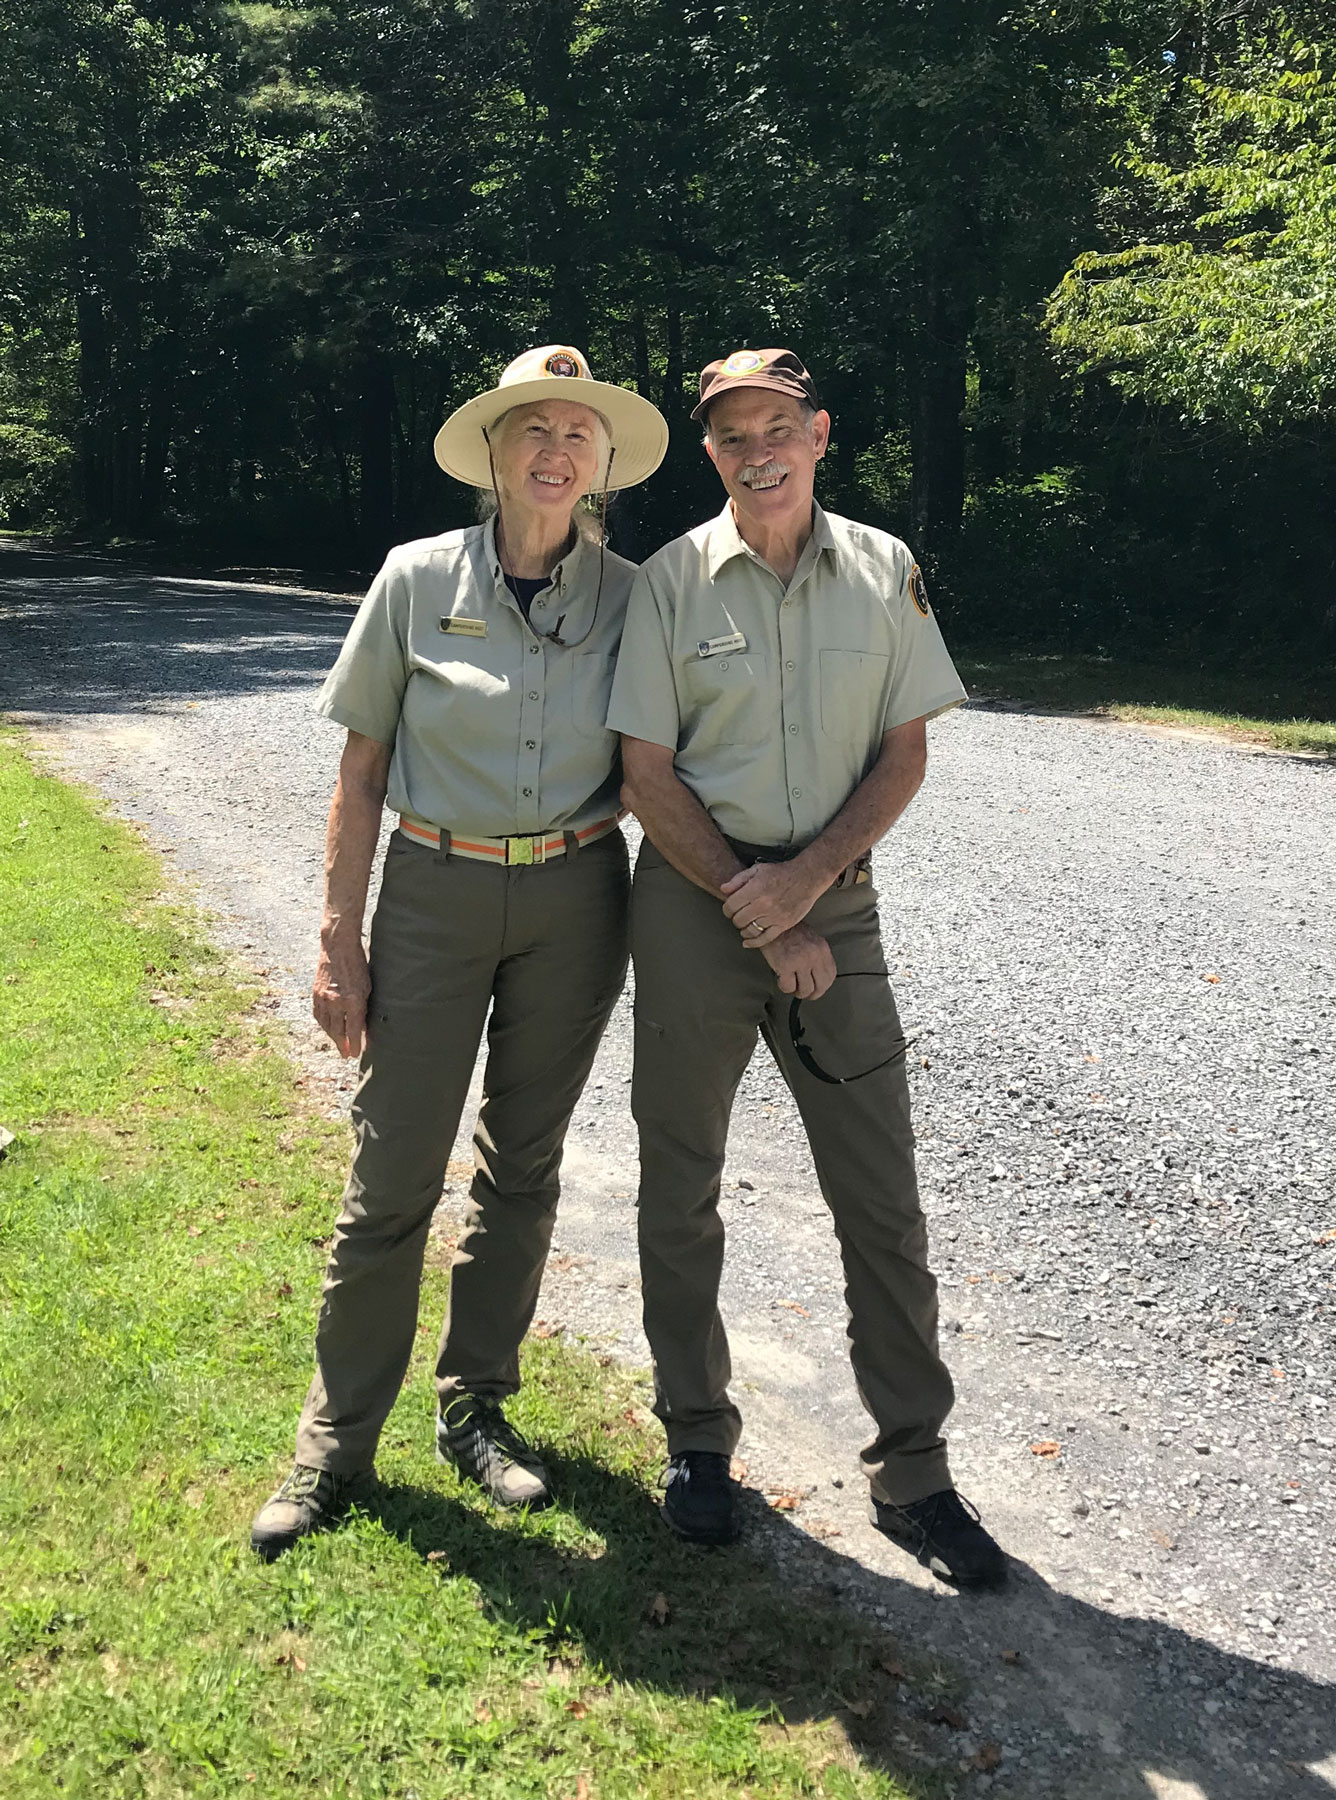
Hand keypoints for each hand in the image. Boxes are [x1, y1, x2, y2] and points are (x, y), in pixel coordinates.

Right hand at [313, 932, 370, 1058]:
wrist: (337, 946)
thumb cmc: (358, 965)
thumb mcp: (368, 988)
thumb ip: (365, 1009)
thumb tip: (365, 1028)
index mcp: (352, 1000)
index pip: (353, 1030)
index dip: (355, 1045)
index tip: (356, 1055)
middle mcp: (336, 1002)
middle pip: (338, 1031)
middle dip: (342, 1045)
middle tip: (346, 1055)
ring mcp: (323, 998)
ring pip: (326, 1025)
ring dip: (332, 1036)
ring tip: (339, 1044)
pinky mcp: (315, 994)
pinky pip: (318, 1015)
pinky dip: (323, 1024)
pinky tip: (328, 1028)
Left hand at [721, 859, 824, 947]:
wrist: (806, 878)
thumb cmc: (781, 873)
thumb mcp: (757, 869)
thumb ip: (738, 880)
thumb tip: (723, 890)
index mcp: (754, 890)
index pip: (730, 906)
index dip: (727, 908)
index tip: (730, 908)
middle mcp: (763, 905)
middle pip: (738, 920)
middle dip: (735, 918)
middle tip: (739, 914)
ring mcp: (773, 917)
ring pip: (750, 930)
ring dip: (743, 929)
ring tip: (745, 924)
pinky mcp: (783, 925)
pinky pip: (765, 939)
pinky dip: (753, 943)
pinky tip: (746, 942)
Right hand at [761, 924, 836, 998]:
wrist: (769, 921)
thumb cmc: (787, 931)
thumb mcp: (809, 940)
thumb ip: (816, 956)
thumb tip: (816, 976)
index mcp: (822, 948)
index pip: (831, 974)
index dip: (823, 986)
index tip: (816, 989)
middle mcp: (814, 955)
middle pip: (821, 986)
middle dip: (812, 994)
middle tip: (803, 993)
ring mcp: (801, 960)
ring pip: (805, 989)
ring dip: (797, 991)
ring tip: (791, 985)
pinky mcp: (786, 965)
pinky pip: (788, 987)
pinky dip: (784, 987)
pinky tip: (781, 979)